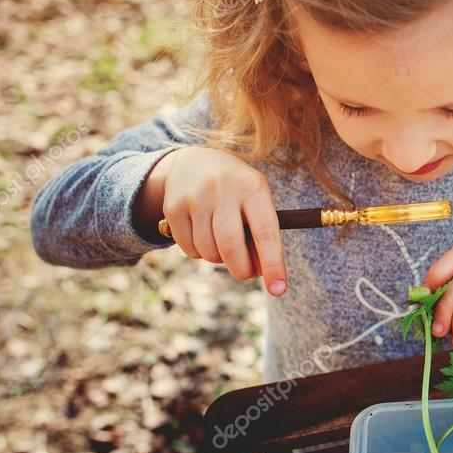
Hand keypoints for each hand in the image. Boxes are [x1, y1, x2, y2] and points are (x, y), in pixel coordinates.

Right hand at [134, 146, 286, 295]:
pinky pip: (190, 250)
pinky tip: (204, 235)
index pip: (266, 234)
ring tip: (223, 242)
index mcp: (253, 187)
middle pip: (231, 248)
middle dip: (242, 270)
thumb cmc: (237, 191)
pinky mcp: (173, 208)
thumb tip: (262, 273)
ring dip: (219, 259)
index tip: (278, 290)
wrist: (194, 162)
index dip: (273, 265)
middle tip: (246, 272)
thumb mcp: (256, 202)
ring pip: (209, 252)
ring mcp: (195, 197)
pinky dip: (200, 253)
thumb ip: (262, 235)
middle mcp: (224, 189)